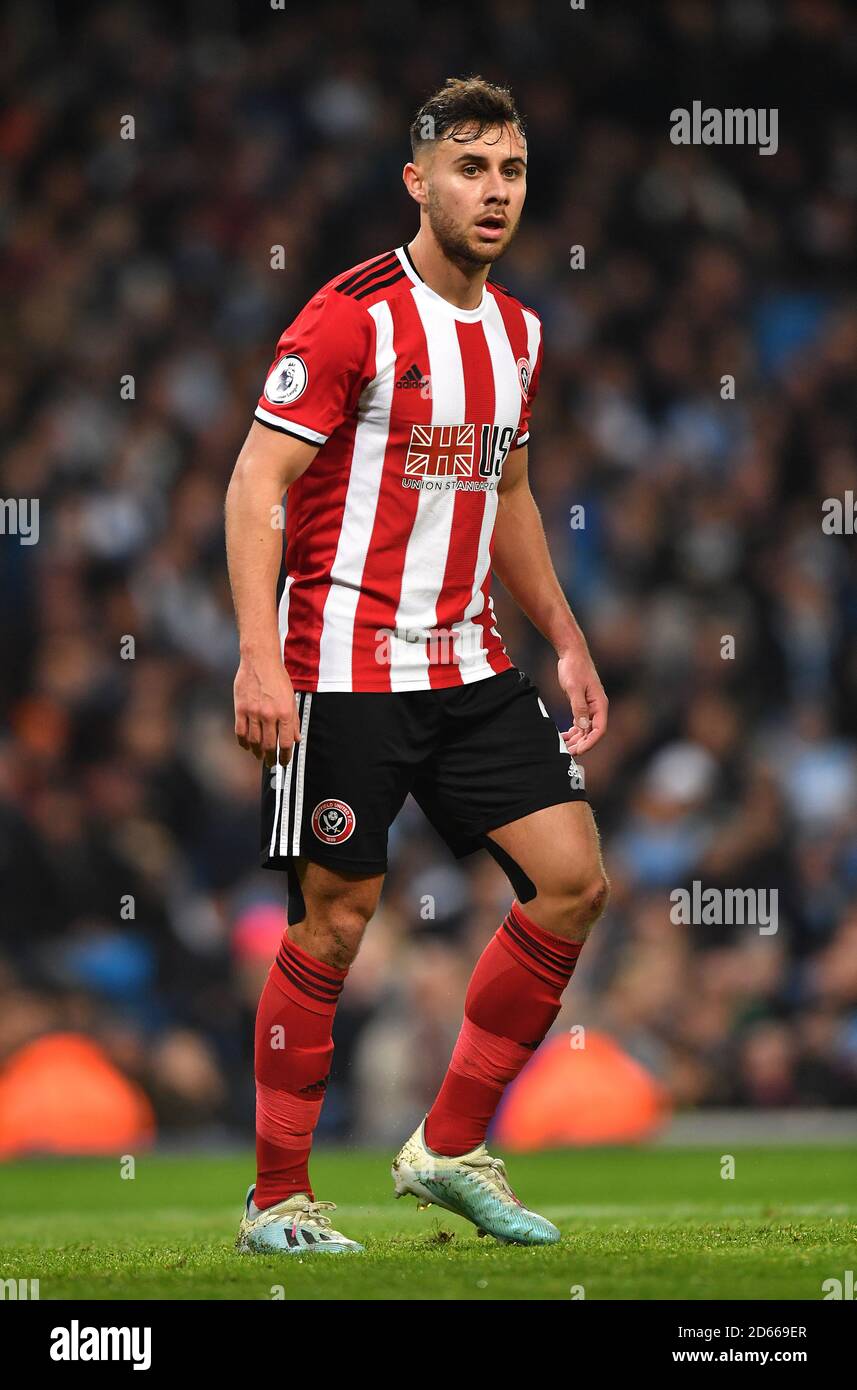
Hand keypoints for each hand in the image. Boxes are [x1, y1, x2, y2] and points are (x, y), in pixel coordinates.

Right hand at [233, 652, 299, 767]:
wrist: (260, 661)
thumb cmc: (277, 678)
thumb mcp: (291, 698)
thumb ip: (294, 720)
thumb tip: (296, 739)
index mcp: (284, 712)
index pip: (285, 743)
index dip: (285, 756)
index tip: (284, 761)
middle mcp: (269, 714)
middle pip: (268, 745)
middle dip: (270, 758)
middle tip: (271, 763)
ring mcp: (253, 712)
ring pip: (253, 741)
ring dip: (257, 752)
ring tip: (259, 756)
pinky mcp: (240, 708)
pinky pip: (240, 732)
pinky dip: (243, 742)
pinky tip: (247, 746)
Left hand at [557, 646, 607, 755]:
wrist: (572, 653)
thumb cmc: (575, 668)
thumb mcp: (574, 688)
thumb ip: (579, 707)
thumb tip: (583, 726)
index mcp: (600, 704)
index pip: (599, 729)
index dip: (590, 742)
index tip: (579, 750)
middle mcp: (597, 707)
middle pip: (592, 732)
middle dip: (582, 744)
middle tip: (568, 752)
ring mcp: (590, 706)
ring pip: (586, 729)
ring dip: (577, 739)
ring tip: (564, 746)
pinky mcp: (582, 704)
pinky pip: (580, 723)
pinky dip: (574, 731)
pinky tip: (564, 736)